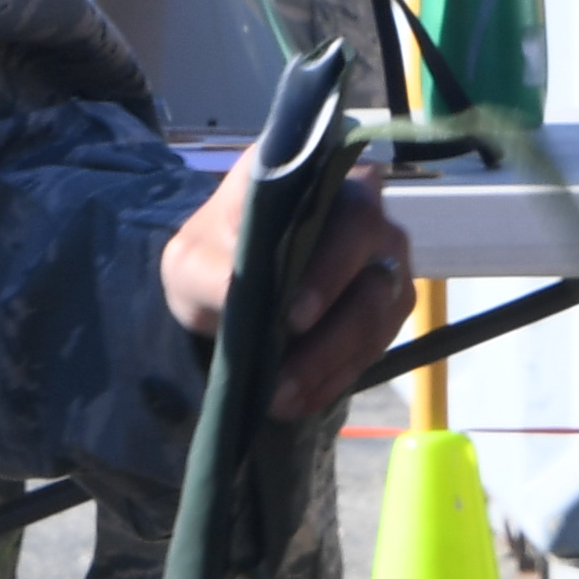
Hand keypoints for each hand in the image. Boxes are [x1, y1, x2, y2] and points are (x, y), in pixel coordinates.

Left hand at [155, 163, 409, 418]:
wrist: (224, 283)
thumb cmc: (214, 255)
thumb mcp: (191, 259)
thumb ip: (208, 270)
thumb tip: (234, 293)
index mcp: (321, 179)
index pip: (349, 212)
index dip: (329, 268)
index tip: (292, 318)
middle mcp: (367, 213)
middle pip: (373, 270)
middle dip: (331, 332)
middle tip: (283, 376)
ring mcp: (384, 260)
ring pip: (378, 314)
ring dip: (330, 363)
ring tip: (281, 398)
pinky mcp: (387, 306)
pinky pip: (375, 345)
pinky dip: (335, 377)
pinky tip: (298, 400)